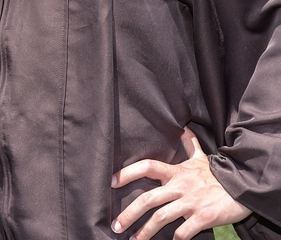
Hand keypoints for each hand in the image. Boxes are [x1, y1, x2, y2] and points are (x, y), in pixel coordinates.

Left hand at [111, 127, 249, 238]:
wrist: (245, 187)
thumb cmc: (219, 174)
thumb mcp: (202, 158)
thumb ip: (190, 145)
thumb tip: (183, 128)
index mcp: (176, 173)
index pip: (147, 167)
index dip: (128, 172)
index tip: (112, 181)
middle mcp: (180, 187)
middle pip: (148, 199)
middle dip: (129, 214)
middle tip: (116, 225)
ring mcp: (191, 203)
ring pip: (161, 218)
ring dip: (145, 231)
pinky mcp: (204, 218)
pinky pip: (184, 232)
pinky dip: (174, 239)